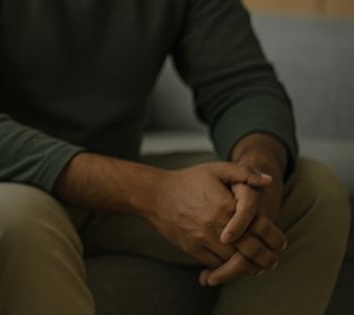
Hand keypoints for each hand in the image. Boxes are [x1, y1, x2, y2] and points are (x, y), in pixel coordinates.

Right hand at [146, 162, 272, 268]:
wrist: (155, 195)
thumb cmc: (188, 181)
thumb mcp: (216, 169)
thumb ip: (244, 172)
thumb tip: (269, 181)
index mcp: (226, 206)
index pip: (260, 229)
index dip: (275, 239)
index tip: (281, 243)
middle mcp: (216, 226)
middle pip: (250, 250)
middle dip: (266, 259)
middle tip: (273, 261)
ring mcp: (203, 239)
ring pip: (235, 262)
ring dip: (250, 267)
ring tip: (259, 266)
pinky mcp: (193, 249)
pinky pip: (217, 265)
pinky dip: (229, 268)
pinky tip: (236, 265)